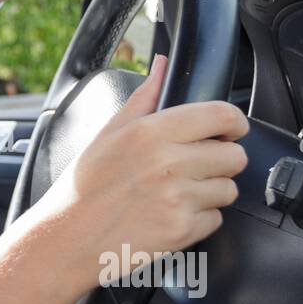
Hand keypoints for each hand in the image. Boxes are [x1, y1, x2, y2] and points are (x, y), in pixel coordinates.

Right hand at [29, 54, 248, 287]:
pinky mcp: (182, 231)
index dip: (233, 122)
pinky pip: (215, 219)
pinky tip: (170, 215)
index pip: (220, 115)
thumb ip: (144, 97)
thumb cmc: (84, 187)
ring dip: (211, 191)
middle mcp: (168, 164)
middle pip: (234, 156)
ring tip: (177, 193)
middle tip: (195, 166)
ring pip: (228, 189)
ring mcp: (178, 200)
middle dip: (221, 160)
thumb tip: (162, 65)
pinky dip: (199, 220)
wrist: (68, 238)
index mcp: (150, 133)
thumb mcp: (107, 133)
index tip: (230, 129)